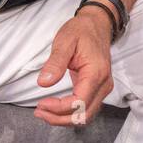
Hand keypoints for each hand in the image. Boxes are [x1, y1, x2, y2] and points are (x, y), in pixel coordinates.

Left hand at [33, 7, 115, 126]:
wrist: (97, 24)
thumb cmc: (81, 31)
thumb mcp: (65, 41)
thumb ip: (55, 63)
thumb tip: (44, 83)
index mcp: (96, 73)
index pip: (79, 103)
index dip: (58, 109)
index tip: (41, 103)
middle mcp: (103, 84)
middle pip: (83, 115)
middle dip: (59, 118)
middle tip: (38, 111)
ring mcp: (103, 88)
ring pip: (85, 116)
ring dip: (64, 118)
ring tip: (43, 112)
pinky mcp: (98, 89)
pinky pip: (85, 109)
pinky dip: (70, 113)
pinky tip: (55, 109)